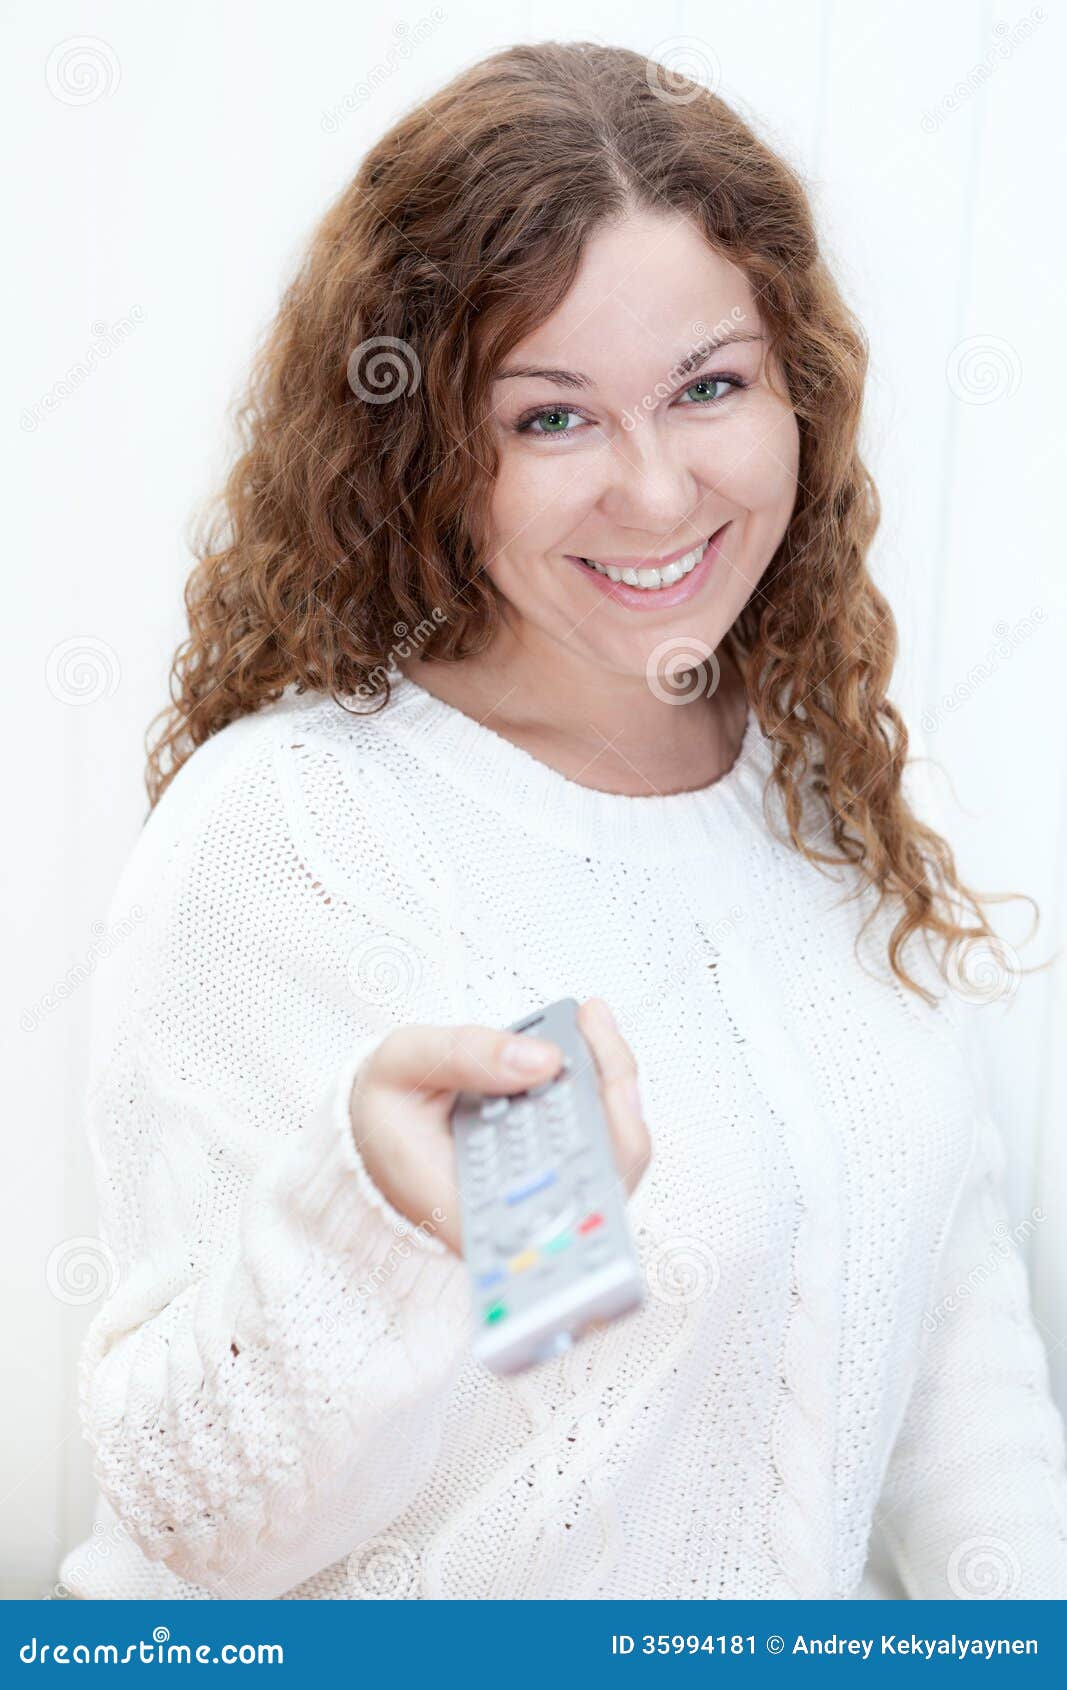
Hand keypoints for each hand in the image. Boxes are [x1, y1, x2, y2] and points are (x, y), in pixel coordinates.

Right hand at [348, 997, 650, 1255]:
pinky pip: (605, 1136)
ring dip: (613, 1082)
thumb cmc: (391, 1107)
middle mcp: (519, 1218)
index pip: (553, 1210)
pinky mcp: (560, 1171)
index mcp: (467, 1212)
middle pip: (603, 1176)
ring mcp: (546, 1196)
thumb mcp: (405, 1064)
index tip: (599, 1096)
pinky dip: (602, 1085)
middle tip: (592, 1023)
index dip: (594, 1169)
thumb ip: (466, 1056)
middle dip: (611, 1092)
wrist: (382, 1123)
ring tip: (591, 1019)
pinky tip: (588, 1037)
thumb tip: (545, 1060)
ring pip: (615, 1154)